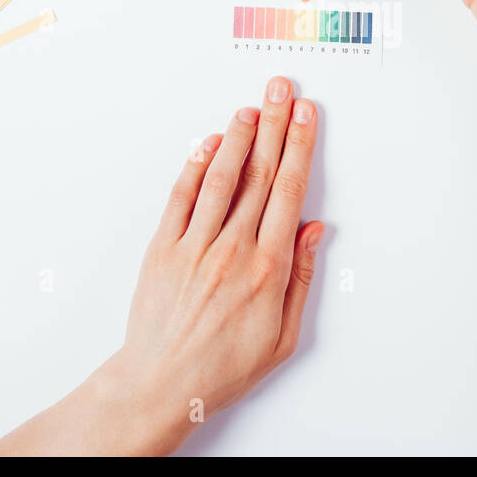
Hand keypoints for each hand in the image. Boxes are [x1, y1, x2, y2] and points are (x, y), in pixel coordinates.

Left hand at [109, 76, 322, 452]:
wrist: (162, 385)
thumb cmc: (224, 367)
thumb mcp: (283, 336)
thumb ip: (301, 278)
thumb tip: (313, 230)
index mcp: (267, 268)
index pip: (288, 191)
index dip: (299, 147)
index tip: (306, 116)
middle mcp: (232, 250)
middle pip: (259, 174)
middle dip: (274, 126)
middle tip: (282, 91)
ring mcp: (194, 246)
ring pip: (222, 178)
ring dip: (238, 137)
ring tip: (250, 107)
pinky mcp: (163, 249)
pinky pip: (181, 198)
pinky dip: (196, 166)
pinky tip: (209, 144)